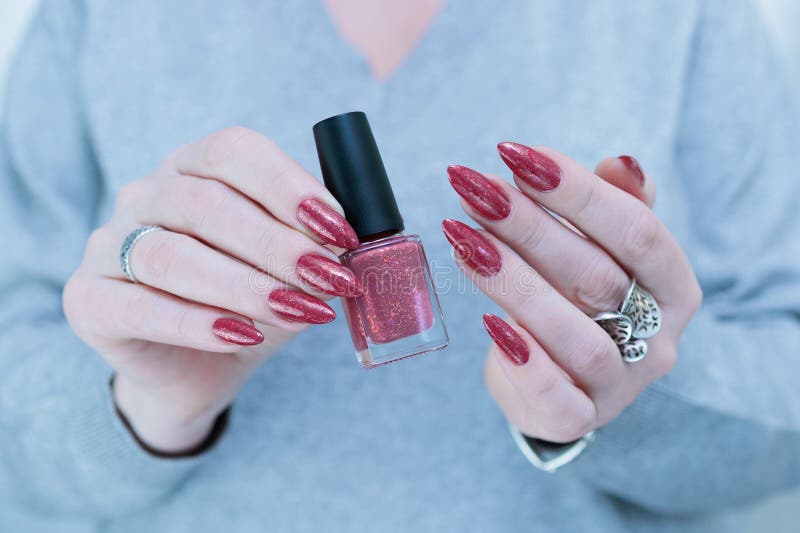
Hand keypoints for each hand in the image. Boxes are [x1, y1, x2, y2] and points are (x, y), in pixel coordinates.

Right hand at [63, 127, 360, 451]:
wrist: (198, 370)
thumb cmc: (248, 305)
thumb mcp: (290, 272)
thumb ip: (313, 252)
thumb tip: (345, 249)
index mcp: (193, 169)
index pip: (233, 152)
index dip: (288, 186)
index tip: (339, 230)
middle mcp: (145, 196)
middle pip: (206, 204)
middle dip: (277, 244)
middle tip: (329, 278)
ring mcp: (108, 245)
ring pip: (171, 255)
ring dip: (244, 286)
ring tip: (298, 311)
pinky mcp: (88, 301)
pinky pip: (139, 307)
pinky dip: (197, 323)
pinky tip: (243, 335)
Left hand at [443, 145, 701, 441]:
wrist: (561, 381)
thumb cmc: (580, 300)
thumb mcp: (603, 250)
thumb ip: (616, 205)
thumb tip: (622, 163)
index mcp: (672, 288)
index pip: (637, 232)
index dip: (579, 192)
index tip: (518, 155)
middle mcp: (656, 338)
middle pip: (596, 276)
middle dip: (529, 225)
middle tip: (476, 189)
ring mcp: (620, 385)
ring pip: (574, 335)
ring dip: (514, 282)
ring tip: (463, 241)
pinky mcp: (576, 418)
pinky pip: (554, 395)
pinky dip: (522, 358)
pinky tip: (486, 320)